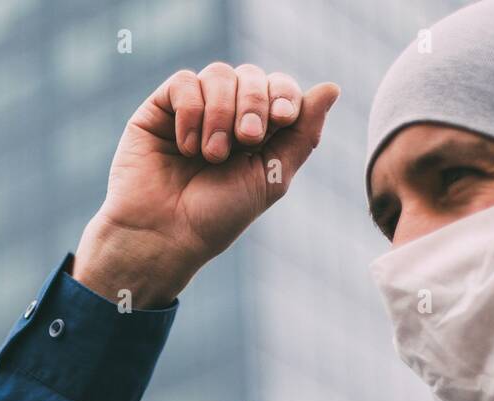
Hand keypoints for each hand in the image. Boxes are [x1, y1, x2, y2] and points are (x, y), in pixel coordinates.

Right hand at [74, 64, 338, 307]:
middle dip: (254, 104)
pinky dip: (191, 112)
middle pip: (252, 76)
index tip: (281, 118)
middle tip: (246, 140)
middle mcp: (226, 115)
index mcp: (258, 131)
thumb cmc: (218, 216)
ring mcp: (193, 109)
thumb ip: (303, 134)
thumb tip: (332, 87)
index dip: (284, 94)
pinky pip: (184, 83)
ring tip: (212, 155)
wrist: (165, 234)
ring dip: (221, 114)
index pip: (279, 88)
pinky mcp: (160, 108)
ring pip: (219, 74)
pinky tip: (186, 147)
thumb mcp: (272, 177)